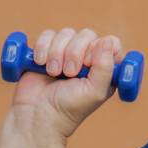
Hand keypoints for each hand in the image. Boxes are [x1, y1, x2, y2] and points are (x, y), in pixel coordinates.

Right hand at [11, 27, 125, 138]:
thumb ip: (105, 67)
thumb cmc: (70, 107)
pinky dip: (43, 47)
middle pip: (88, 35)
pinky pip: (47, 34)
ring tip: (53, 73)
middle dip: (75, 53)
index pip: (111, 42)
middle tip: (69, 73)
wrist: (37, 114)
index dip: (100, 49)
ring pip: (67, 33)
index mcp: (105, 67)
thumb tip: (107, 41)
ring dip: (57, 53)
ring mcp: (66, 53)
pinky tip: (40, 64)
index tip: (89, 65)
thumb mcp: (95, 91)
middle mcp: (87, 58)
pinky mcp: (46, 50)